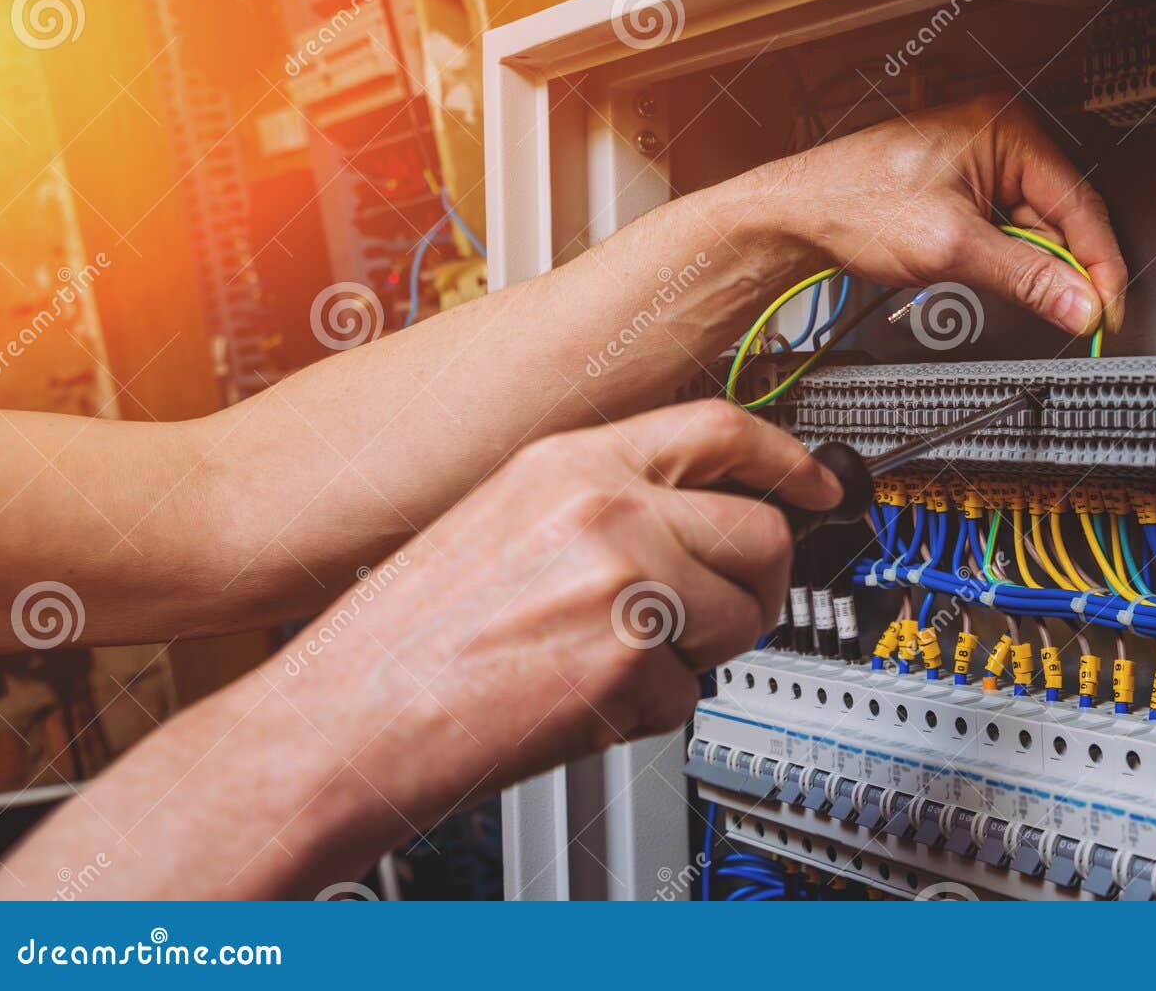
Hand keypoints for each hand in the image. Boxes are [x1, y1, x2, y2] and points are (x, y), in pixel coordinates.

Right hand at [301, 400, 840, 812]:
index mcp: (568, 461)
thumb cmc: (404, 638)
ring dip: (702, 653)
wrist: (335, 725)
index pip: (722, 430)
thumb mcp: (504, 521)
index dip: (790, 459)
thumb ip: (606, 503)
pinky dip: (653, 711)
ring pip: (744, 618)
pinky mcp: (626, 667)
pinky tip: (581, 702)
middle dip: (759, 583)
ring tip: (616, 663)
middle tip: (719, 611)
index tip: (821, 483)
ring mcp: (620, 584)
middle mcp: (603, 509)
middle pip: (763, 531)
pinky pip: (696, 692)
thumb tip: (703, 517)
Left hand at [766, 92, 1125, 336]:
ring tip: (1029, 303)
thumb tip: (1078, 305)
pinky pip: (1006, 233)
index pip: (1079, 205)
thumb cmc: (853, 204)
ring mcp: (983, 166)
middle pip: (1061, 219)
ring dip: (1035, 271)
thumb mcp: (952, 248)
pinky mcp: (965, 191)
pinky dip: (1010, 265)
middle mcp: (1001, 140)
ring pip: (1034, 231)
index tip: (1108, 311)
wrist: (796, 215)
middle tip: (1082, 321)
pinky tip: (1003, 284)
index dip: (1099, 266)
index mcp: (1008, 130)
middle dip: (1069, 271)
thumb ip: (1025, 279)